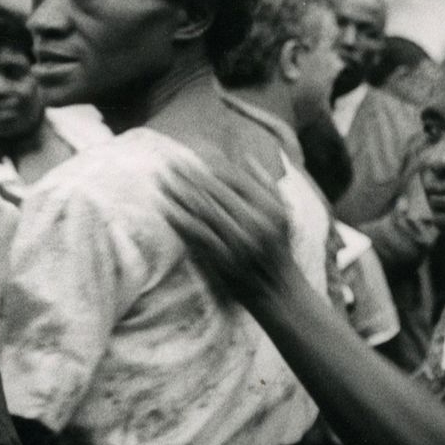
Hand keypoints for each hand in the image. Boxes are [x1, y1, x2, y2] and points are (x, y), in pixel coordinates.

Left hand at [158, 145, 292, 310]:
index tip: (191, 158)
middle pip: (214, 192)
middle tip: (169, 164)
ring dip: (179, 195)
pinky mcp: (222, 258)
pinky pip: (196, 234)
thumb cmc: (278, 246)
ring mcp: (237, 241)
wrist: (276, 288)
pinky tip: (166, 210)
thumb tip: (246, 156)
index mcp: (268, 207)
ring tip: (162, 182)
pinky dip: (180, 220)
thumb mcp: (282, 212)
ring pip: (202, 211)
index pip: (233, 179)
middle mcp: (254, 222)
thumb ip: (266, 183)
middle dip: (189, 176)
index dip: (209, 166)